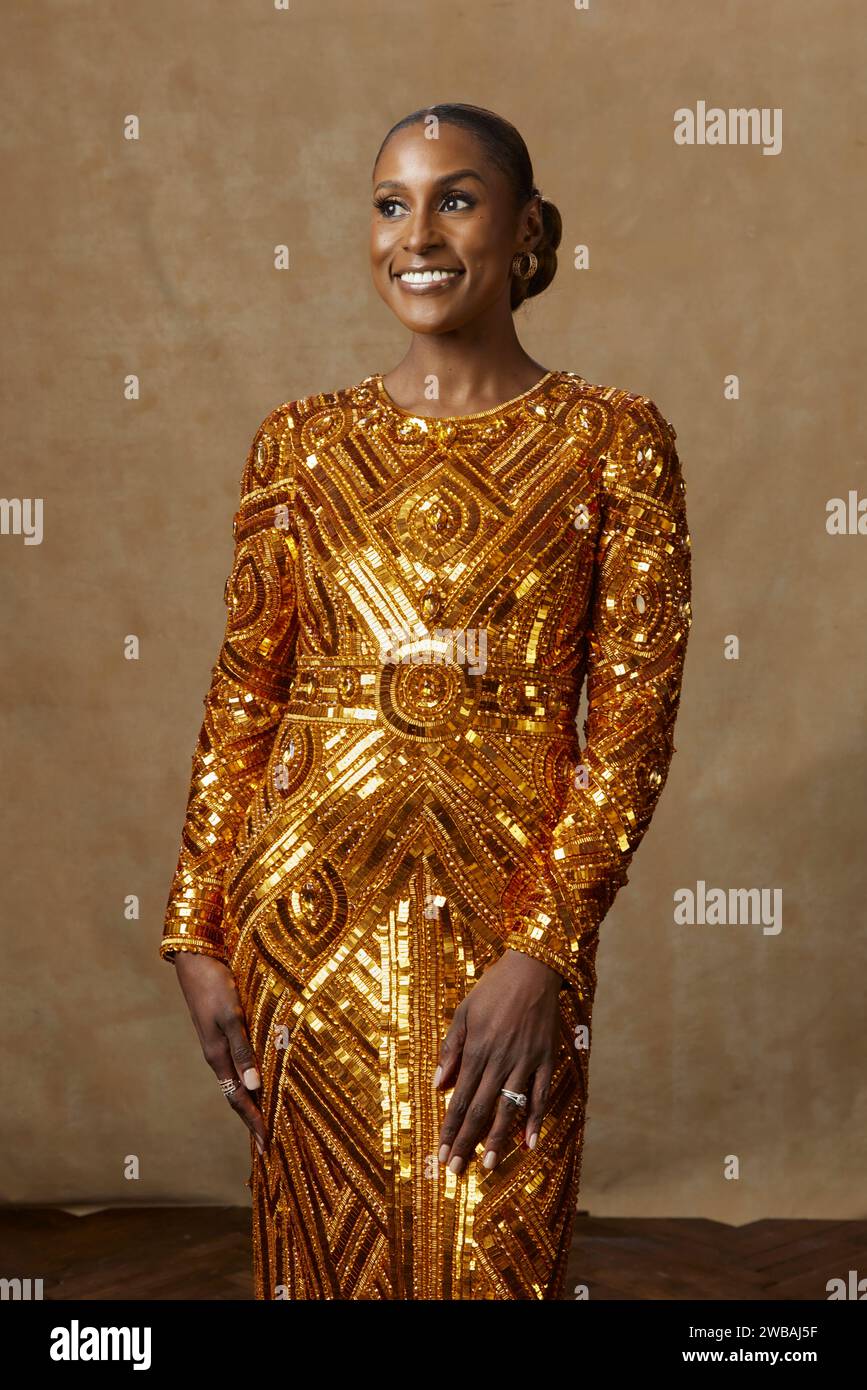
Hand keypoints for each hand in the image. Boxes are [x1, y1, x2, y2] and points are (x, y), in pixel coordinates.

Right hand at [173, 952, 268, 1155]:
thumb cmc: (215, 985)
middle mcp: (217, 1055)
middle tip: (267, 1142)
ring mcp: (218, 1043)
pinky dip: (249, 1077)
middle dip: (251, 1118)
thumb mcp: (231, 1016)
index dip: (253, 1121)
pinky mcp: (222, 1030)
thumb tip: (253, 1087)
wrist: (195, 959)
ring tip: (265, 1117)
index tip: (267, 1145)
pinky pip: (238, 1062)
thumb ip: (242, 1049)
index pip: (238, 1098)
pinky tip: (258, 1077)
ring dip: (251, 1099)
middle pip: (236, 1094)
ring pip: (236, 1079)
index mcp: (218, 1056)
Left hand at [433, 948, 562, 1174]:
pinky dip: (535, 1121)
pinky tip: (530, 1144)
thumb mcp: (463, 1012)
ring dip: (498, 1141)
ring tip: (489, 1167)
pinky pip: (540, 1096)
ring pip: (508, 1109)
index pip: (459, 1099)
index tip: (440, 1152)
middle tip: (456, 1171)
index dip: (449, 1128)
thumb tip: (437, 1085)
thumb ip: (450, 1050)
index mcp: (476, 1050)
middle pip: (480, 1110)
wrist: (533, 969)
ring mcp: (525, 1062)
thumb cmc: (493, 989)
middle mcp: (499, 1061)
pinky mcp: (546, 1060)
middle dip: (467, 1143)